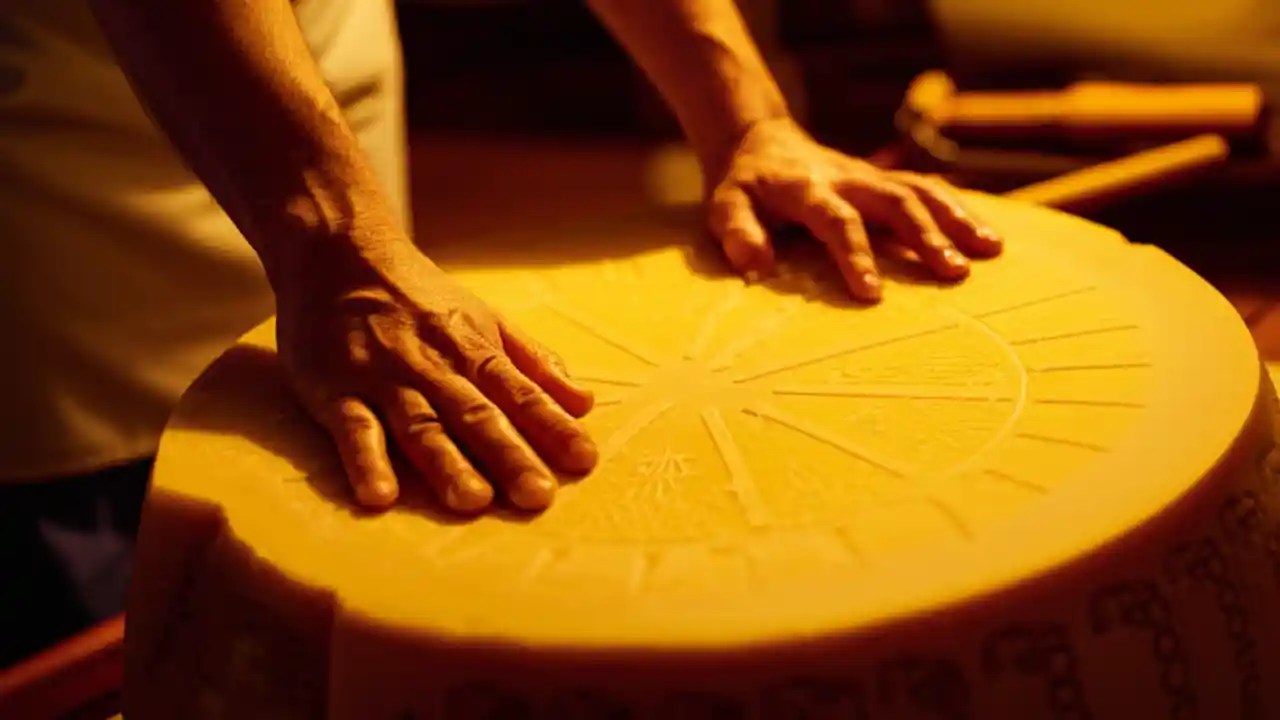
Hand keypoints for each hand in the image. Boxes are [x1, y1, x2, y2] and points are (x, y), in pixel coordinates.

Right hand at [273, 234, 597, 513]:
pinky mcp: (335, 390)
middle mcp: (434, 366)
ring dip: (446, 464)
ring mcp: (384, 379)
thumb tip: (584, 404)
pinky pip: (353, 429)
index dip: (552, 427)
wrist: (339, 253)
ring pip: (421, 425)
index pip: (521, 393)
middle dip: (509, 456)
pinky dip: (366, 461)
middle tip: (537, 496)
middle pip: (477, 415)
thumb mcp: (485, 320)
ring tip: (473, 502)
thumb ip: (532, 364)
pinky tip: (379, 496)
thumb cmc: (421, 298)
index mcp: (474, 351)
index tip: (583, 460)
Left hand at [704, 117, 1002, 301]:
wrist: (763, 145)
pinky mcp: (886, 179)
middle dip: (926, 236)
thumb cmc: (745, 189)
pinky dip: (960, 209)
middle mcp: (847, 178)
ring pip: (920, 190)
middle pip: (894, 201)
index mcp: (807, 189)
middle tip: (954, 273)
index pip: (836, 221)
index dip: (855, 254)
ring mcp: (871, 176)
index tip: (872, 294)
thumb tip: (754, 266)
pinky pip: (928, 189)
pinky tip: (988, 236)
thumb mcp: (726, 208)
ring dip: (956, 219)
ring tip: (991, 251)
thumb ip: (738, 234)